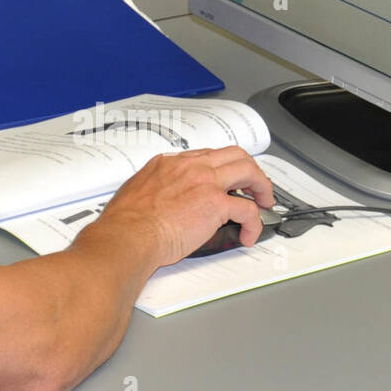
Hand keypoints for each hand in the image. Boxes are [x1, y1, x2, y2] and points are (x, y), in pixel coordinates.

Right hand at [94, 146, 274, 269]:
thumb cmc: (127, 220)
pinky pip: (248, 210)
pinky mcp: (216, 204)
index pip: (207, 156)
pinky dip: (254, 224)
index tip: (228, 181)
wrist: (129, 233)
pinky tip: (248, 235)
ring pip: (249, 171)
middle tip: (255, 188)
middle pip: (234, 155)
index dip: (223, 169)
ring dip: (261, 188)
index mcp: (169, 163)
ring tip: (263, 204)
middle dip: (251, 171)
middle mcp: (190, 166)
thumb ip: (156, 189)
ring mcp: (205, 182)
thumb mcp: (138, 191)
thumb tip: (162, 201)